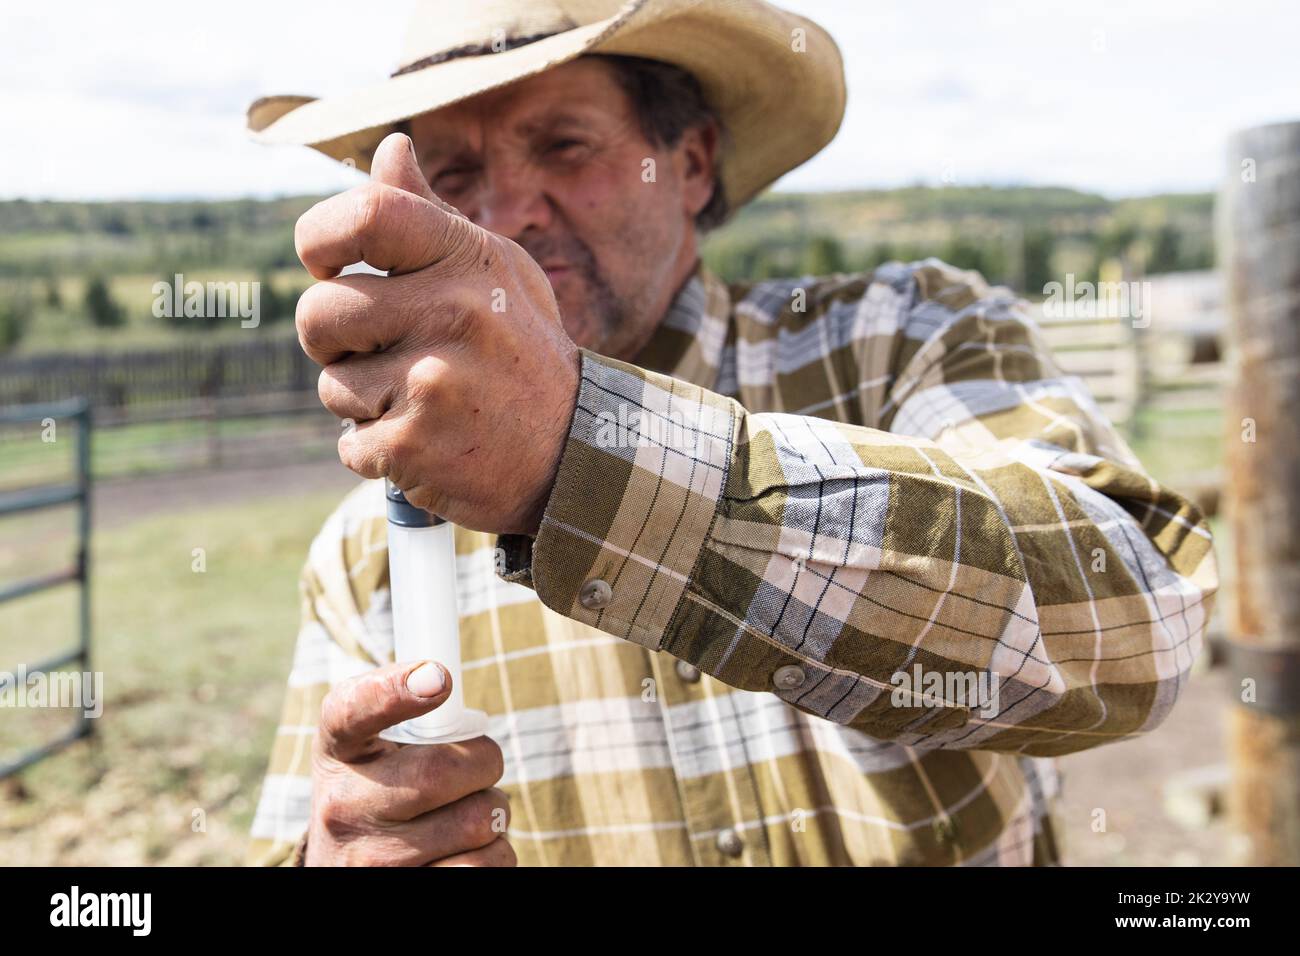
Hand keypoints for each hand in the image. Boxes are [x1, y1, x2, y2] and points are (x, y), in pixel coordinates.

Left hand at [295, 132, 580, 535]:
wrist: (574, 453)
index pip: (365, 213)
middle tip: (382, 356)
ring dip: (363, 403)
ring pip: (332, 385)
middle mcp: (453, 311)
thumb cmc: (523, 353)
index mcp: (468, 258)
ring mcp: (432, 380)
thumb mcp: (498, 272)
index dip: (321, 237)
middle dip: (334, 342)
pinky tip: (429, 443)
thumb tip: (390, 148)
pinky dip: (378, 453)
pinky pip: (350, 444)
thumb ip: (433, 215)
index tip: (328, 265)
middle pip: (320, 312)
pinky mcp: (416, 444)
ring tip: (422, 404)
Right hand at [304, 661, 513, 866]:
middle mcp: (343, 807)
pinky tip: (465, 851)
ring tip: (465, 815)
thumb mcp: (368, 748)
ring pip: (479, 820)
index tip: (437, 678)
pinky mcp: (404, 892)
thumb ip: (405, 708)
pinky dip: (494, 854)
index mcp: (338, 752)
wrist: (346, 871)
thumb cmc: (377, 792)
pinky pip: (487, 865)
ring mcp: (371, 861)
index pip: (350, 711)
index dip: (393, 690)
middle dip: (483, 762)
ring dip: (493, 813)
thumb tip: (440, 677)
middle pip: (445, 769)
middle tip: (476, 769)